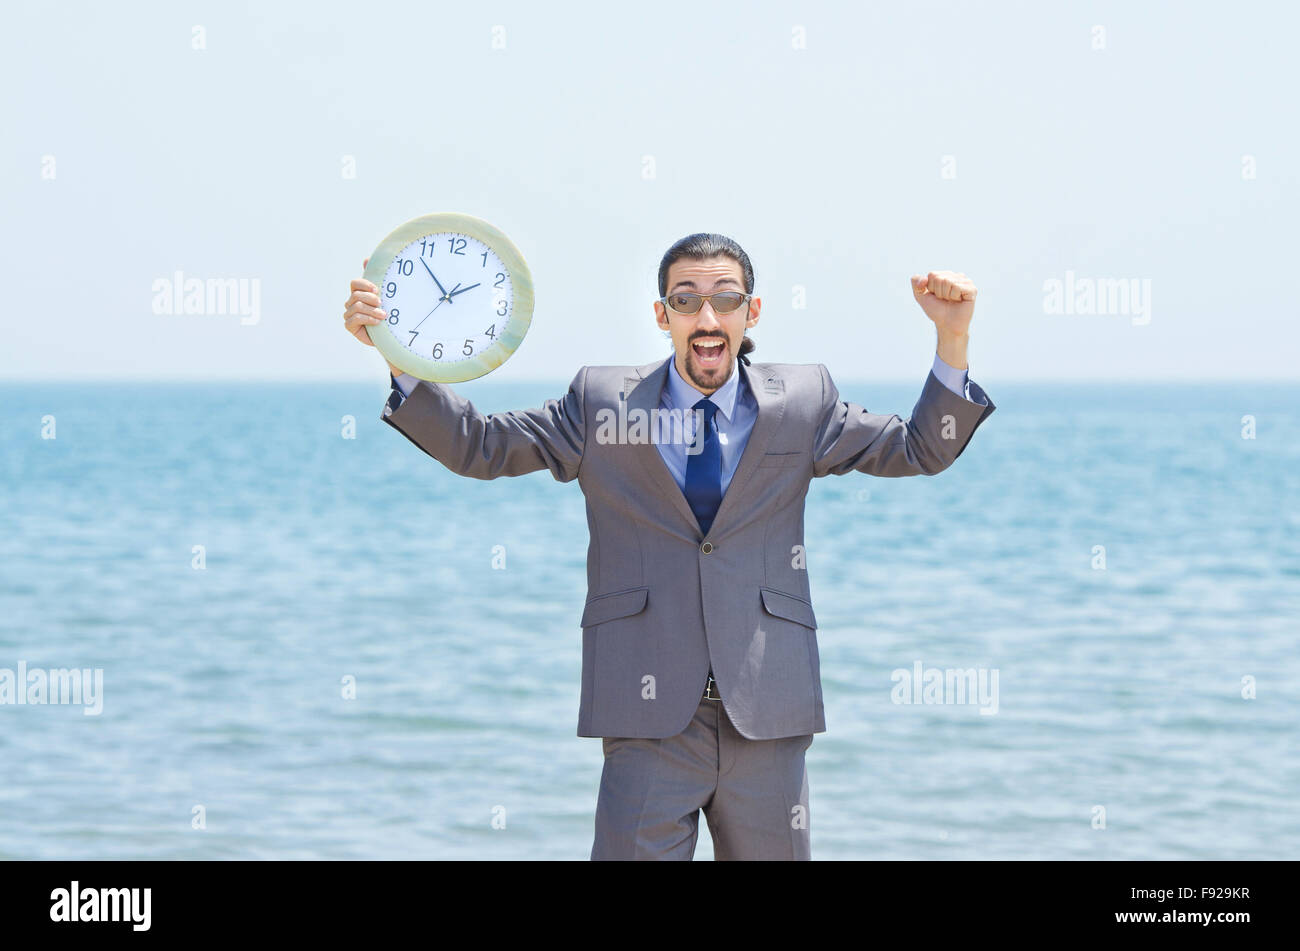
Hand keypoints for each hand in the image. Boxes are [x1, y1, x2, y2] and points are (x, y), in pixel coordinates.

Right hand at [343, 257, 402, 376]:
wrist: (392, 336)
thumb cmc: (390, 315)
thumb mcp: (388, 297)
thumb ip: (378, 279)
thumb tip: (366, 259)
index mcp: (360, 293)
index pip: (355, 283)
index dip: (364, 284)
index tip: (377, 289)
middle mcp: (352, 302)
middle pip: (355, 294)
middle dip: (370, 298)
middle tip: (382, 304)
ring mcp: (349, 314)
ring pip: (356, 306)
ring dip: (371, 310)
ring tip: (384, 316)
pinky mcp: (350, 326)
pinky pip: (354, 319)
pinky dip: (367, 319)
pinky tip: (377, 322)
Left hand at [911, 270, 975, 337]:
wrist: (947, 324)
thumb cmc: (937, 310)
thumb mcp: (921, 297)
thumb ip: (916, 284)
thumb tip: (923, 278)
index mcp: (946, 275)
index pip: (932, 275)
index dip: (931, 288)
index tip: (937, 296)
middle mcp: (957, 276)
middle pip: (939, 278)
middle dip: (938, 292)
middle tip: (945, 300)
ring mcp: (966, 281)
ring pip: (948, 282)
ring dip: (946, 295)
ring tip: (952, 300)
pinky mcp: (972, 289)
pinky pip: (957, 287)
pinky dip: (954, 296)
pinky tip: (959, 301)